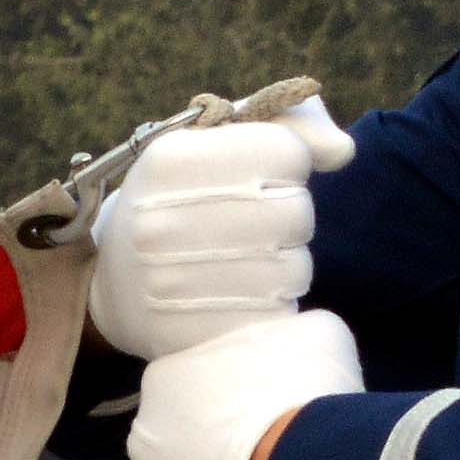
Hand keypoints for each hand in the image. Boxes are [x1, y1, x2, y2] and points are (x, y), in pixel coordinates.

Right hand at [89, 101, 351, 359]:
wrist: (117, 285)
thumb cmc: (184, 200)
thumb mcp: (215, 144)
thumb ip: (287, 125)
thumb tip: (342, 150)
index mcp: (167, 160)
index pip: (285, 152)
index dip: (287, 162)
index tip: (258, 175)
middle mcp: (161, 220)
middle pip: (296, 212)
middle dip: (290, 216)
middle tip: (258, 224)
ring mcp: (170, 283)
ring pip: (295, 268)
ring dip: (286, 265)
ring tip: (248, 261)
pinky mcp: (189, 335)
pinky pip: (278, 315)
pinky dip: (273, 306)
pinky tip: (243, 296)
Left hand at [127, 311, 364, 459]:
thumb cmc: (301, 396)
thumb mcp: (313, 335)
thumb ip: (292, 332)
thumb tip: (300, 338)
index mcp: (163, 380)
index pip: (191, 378)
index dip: (234, 389)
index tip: (270, 398)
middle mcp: (145, 440)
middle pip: (186, 437)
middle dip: (222, 441)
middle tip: (275, 445)